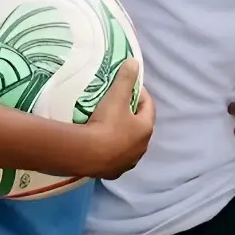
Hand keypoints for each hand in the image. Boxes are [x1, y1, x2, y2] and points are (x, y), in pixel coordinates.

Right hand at [81, 62, 153, 177]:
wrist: (86, 154)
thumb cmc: (106, 123)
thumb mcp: (117, 96)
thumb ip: (126, 78)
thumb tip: (134, 62)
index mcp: (145, 129)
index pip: (147, 106)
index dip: (139, 94)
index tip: (128, 87)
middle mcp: (141, 148)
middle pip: (138, 127)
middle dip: (130, 115)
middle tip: (117, 105)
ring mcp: (127, 162)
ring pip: (127, 144)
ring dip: (121, 135)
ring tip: (107, 125)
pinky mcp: (112, 172)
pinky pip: (114, 158)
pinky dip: (111, 150)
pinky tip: (100, 145)